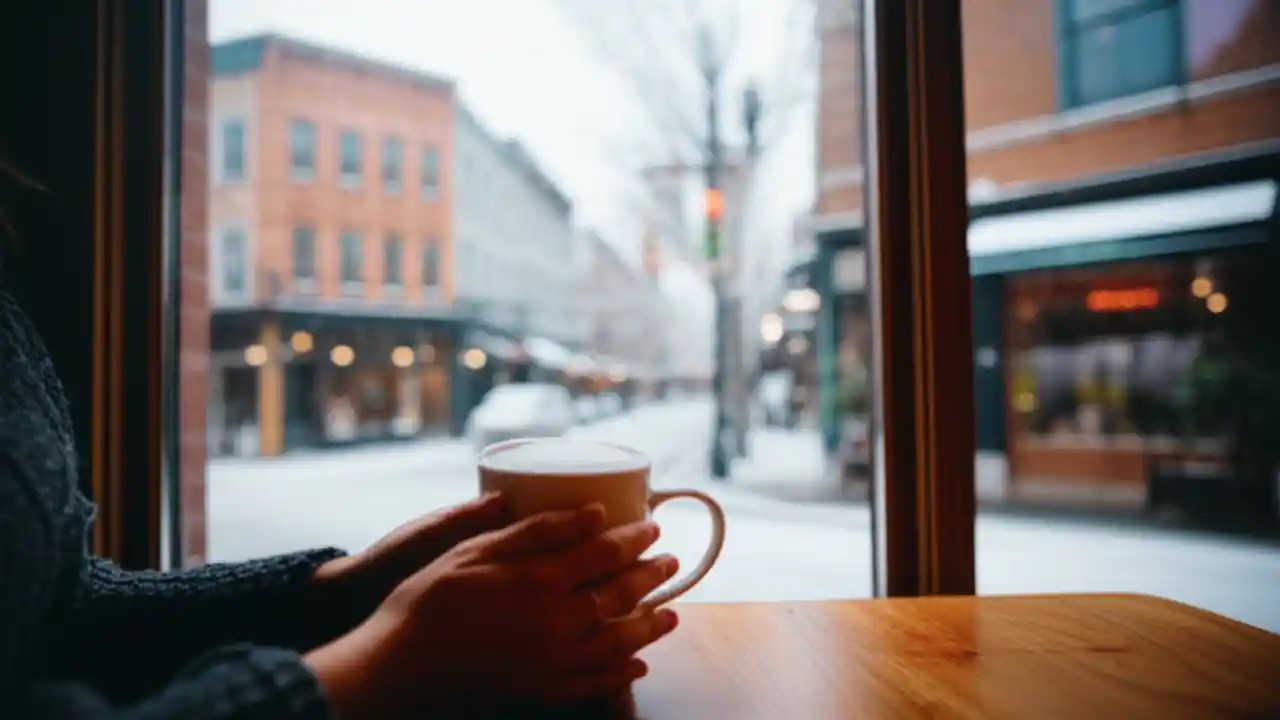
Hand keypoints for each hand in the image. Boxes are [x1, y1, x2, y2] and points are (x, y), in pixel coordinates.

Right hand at [305, 505, 680, 717]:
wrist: (397, 669)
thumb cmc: (425, 601)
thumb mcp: (472, 551)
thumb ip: (534, 531)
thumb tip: (593, 512)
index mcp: (541, 580)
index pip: (606, 553)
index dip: (634, 537)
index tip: (652, 525)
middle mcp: (558, 622)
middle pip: (620, 594)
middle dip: (651, 576)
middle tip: (671, 563)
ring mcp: (554, 662)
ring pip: (620, 642)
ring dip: (651, 626)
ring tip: (671, 614)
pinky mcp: (542, 691)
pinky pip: (598, 683)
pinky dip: (623, 673)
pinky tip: (637, 665)